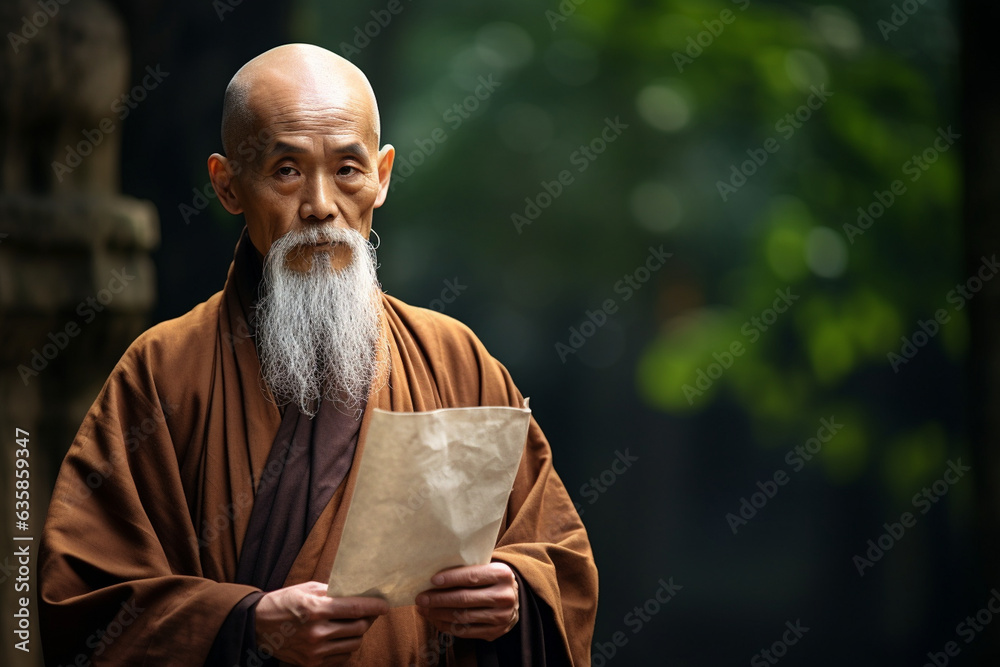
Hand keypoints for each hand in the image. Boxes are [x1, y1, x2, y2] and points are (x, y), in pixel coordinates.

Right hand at [254, 581, 388, 666]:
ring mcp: (314, 652)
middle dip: (368, 619)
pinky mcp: (311, 664)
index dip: (374, 607)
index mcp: (315, 610)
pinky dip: (347, 647)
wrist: (256, 626)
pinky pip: (341, 657)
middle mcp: (316, 633)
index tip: (385, 605)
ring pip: (353, 644)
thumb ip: (333, 591)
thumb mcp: (307, 589)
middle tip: (370, 612)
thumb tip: (359, 592)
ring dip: (358, 634)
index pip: (355, 609)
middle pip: (358, 628)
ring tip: (355, 624)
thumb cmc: (284, 602)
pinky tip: (342, 637)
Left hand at [415, 562, 518, 640]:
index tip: (432, 580)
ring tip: (423, 608)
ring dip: (438, 613)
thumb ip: (468, 569)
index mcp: (502, 574)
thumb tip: (434, 573)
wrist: (513, 599)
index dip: (450, 579)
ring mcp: (501, 617)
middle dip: (439, 599)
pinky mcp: (494, 632)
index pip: (472, 577)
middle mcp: (504, 596)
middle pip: (464, 599)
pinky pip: (465, 632)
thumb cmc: (491, 580)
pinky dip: (446, 625)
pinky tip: (434, 619)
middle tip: (421, 598)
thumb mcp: (487, 568)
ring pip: (462, 617)